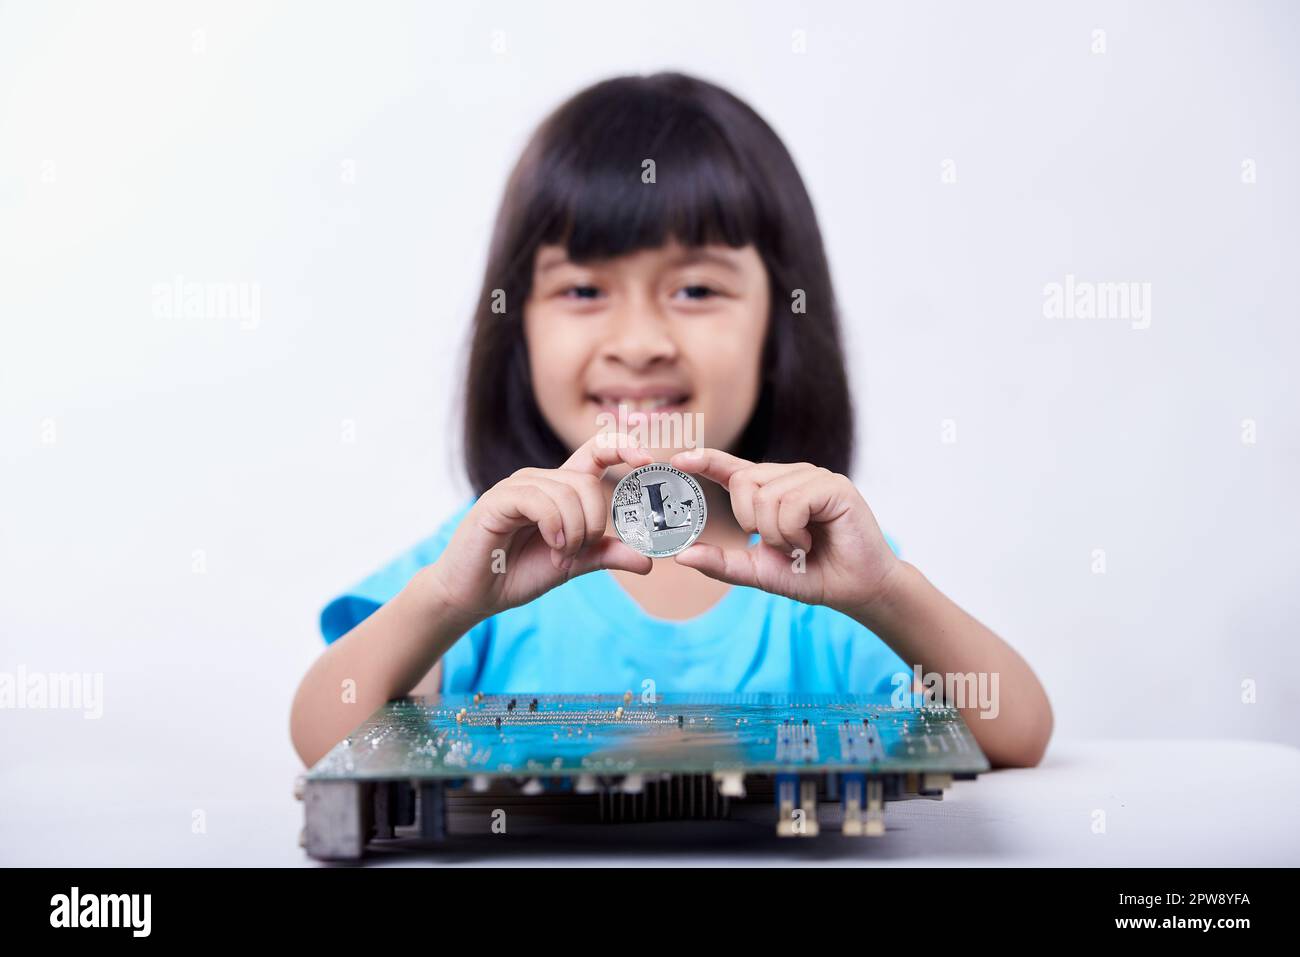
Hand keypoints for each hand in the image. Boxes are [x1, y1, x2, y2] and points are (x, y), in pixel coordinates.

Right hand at [426, 432, 654, 624]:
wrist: (475, 594)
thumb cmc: (519, 573)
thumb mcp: (574, 563)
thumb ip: (606, 554)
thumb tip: (649, 561)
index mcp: (561, 488)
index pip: (596, 451)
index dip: (622, 447)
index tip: (647, 460)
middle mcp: (541, 480)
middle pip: (588, 482)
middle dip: (594, 522)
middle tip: (578, 551)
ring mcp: (518, 486)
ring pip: (568, 493)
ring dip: (574, 532)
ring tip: (559, 555)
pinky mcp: (499, 499)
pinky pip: (541, 501)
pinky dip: (555, 526)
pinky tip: (551, 546)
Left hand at [668, 448, 901, 616]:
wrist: (855, 590)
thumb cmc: (811, 575)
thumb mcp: (758, 571)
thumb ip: (722, 562)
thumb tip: (682, 555)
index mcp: (770, 491)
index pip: (732, 468)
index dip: (706, 460)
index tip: (679, 460)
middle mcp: (790, 477)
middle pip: (743, 480)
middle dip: (749, 521)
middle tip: (778, 545)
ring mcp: (813, 477)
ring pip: (766, 494)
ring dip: (776, 533)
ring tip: (800, 547)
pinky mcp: (834, 486)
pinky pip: (792, 501)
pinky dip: (792, 530)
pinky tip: (811, 543)